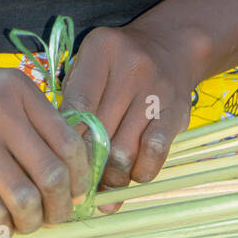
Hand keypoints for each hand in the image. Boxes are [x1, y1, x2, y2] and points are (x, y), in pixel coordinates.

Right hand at [0, 39, 91, 237]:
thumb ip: (25, 116)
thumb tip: (59, 165)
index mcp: (20, 91)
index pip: (70, 141)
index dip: (82, 177)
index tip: (78, 196)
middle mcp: (4, 111)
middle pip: (53, 174)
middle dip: (61, 208)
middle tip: (54, 219)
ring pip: (24, 196)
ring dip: (31, 222)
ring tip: (24, 226)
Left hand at [59, 23, 200, 210]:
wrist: (171, 47)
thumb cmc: (118, 63)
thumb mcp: (91, 62)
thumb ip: (75, 96)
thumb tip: (61, 147)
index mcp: (102, 49)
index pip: (78, 103)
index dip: (67, 139)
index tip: (60, 162)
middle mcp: (132, 67)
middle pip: (100, 131)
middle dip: (86, 165)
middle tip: (76, 187)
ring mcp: (156, 91)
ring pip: (125, 149)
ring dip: (111, 177)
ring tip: (101, 190)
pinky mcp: (176, 113)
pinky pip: (154, 152)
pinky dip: (140, 172)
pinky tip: (131, 176)